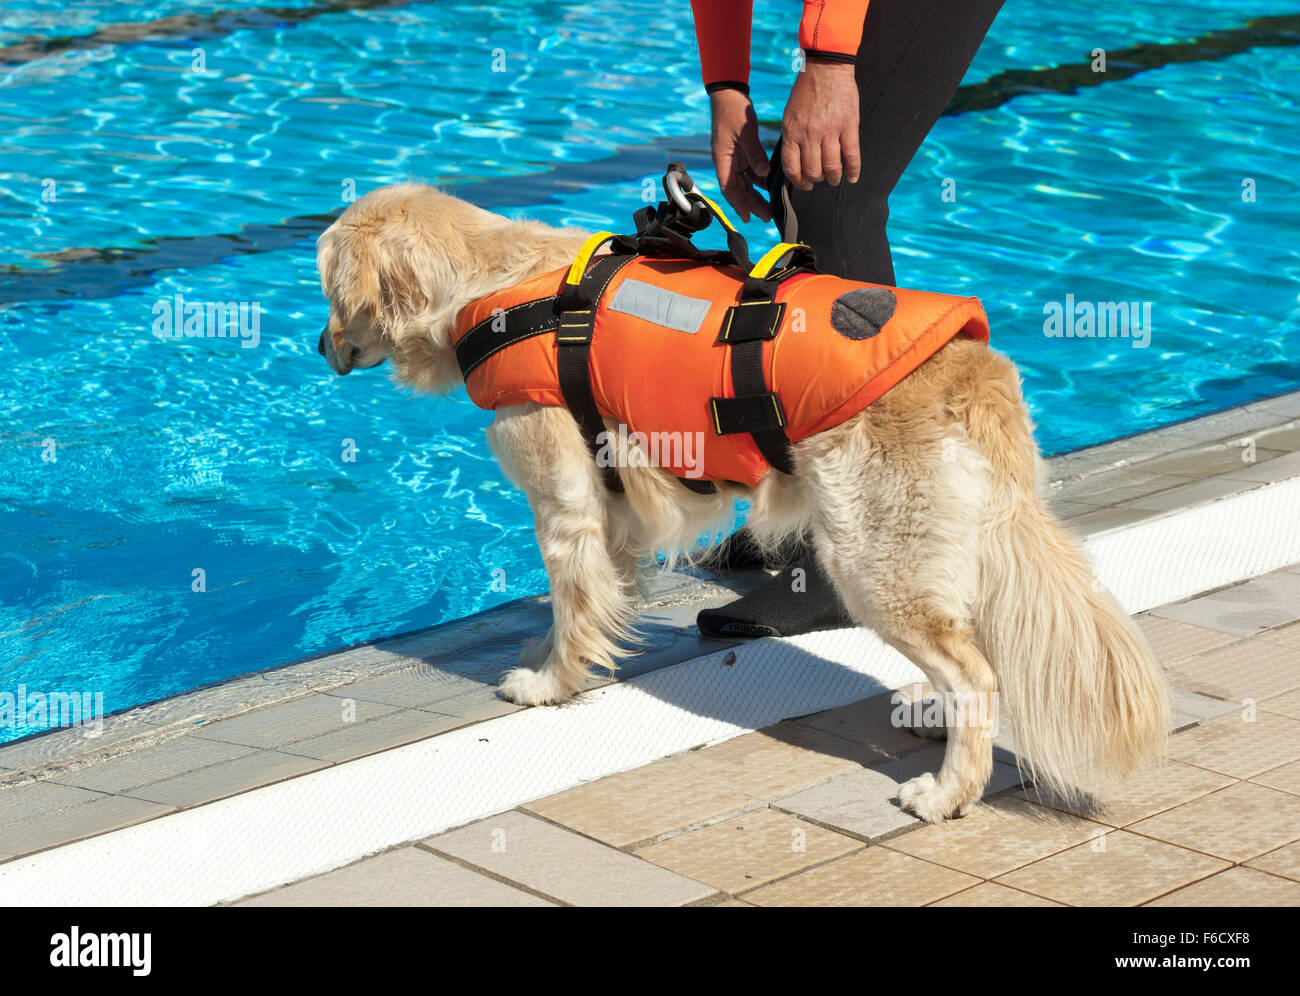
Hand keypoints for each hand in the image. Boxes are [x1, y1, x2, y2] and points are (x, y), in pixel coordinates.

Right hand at [708, 88, 771, 223]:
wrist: (730, 93)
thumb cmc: (733, 110)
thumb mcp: (745, 132)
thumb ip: (755, 154)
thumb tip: (763, 174)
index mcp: (722, 159)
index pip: (729, 188)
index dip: (739, 205)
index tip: (748, 217)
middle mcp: (726, 162)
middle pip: (739, 190)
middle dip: (752, 204)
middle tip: (767, 216)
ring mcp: (734, 159)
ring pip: (746, 184)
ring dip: (757, 196)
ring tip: (771, 207)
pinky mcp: (741, 154)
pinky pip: (751, 172)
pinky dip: (760, 181)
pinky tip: (772, 188)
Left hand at [781, 60, 860, 189]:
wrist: (825, 66)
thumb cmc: (806, 91)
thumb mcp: (790, 115)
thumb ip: (792, 136)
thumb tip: (796, 160)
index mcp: (792, 132)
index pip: (792, 167)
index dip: (798, 181)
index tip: (804, 184)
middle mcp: (809, 134)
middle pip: (812, 171)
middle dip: (816, 180)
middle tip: (819, 181)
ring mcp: (830, 130)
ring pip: (831, 167)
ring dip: (833, 178)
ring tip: (835, 180)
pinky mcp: (849, 125)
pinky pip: (852, 155)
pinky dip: (853, 170)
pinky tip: (853, 178)